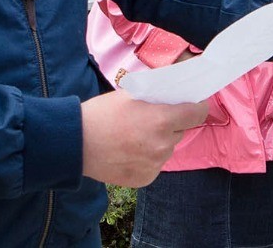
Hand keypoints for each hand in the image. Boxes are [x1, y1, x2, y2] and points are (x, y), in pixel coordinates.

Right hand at [81, 90, 207, 186]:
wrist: (74, 144)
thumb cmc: (101, 114)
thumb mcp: (131, 94)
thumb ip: (156, 96)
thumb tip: (176, 94)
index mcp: (161, 120)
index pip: (197, 114)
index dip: (197, 107)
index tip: (193, 105)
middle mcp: (162, 145)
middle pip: (180, 131)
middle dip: (172, 124)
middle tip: (151, 119)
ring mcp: (155, 164)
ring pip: (168, 148)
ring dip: (159, 142)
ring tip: (135, 136)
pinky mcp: (146, 178)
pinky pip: (155, 164)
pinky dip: (148, 158)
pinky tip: (129, 152)